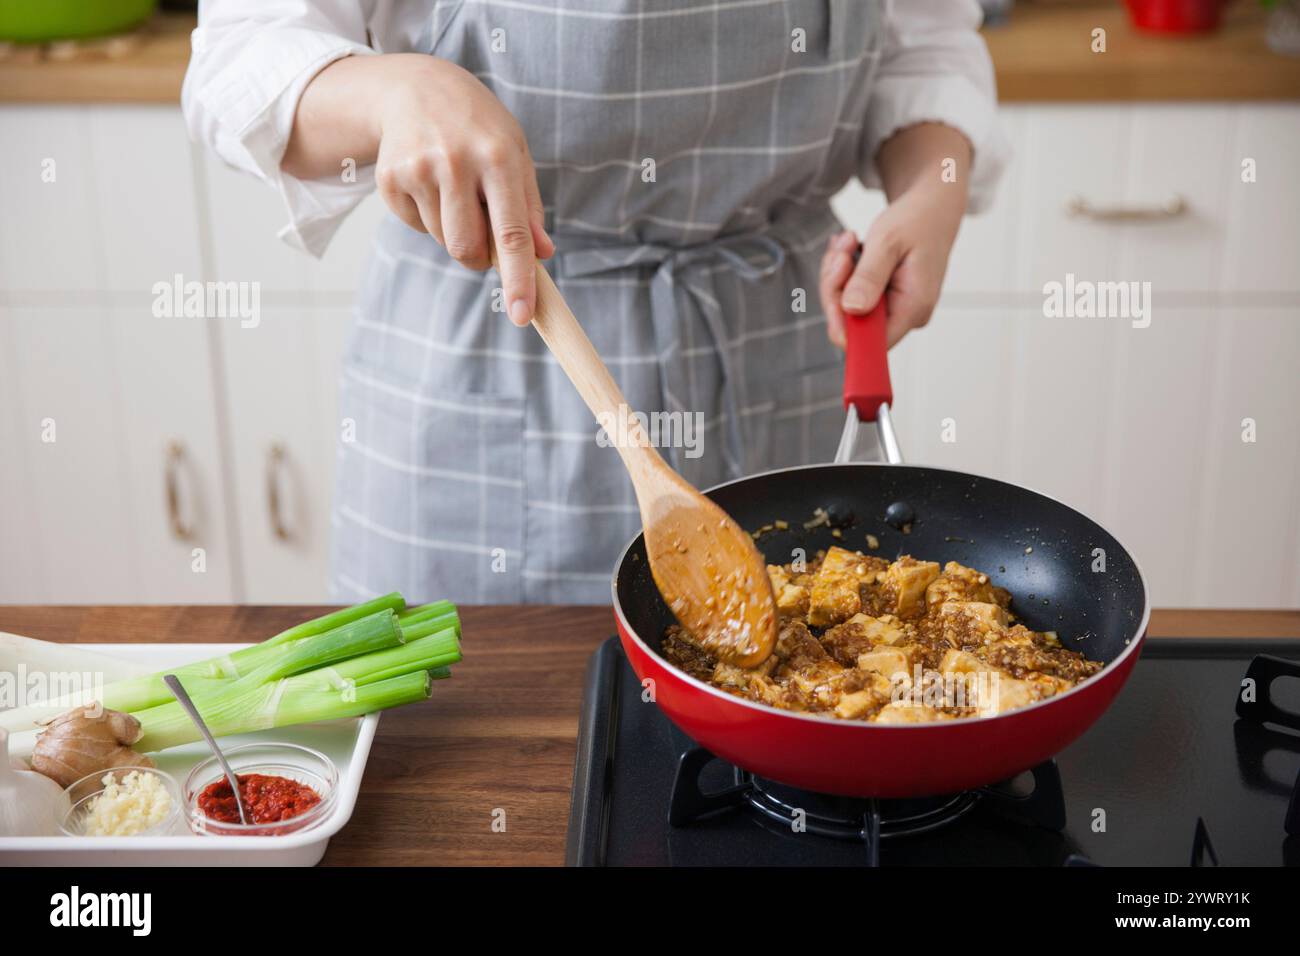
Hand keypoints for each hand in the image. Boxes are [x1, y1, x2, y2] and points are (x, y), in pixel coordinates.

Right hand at [292, 54, 553, 325]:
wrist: (416, 89)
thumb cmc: (479, 127)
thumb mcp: (515, 154)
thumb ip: (529, 207)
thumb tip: (542, 255)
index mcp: (498, 157)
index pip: (511, 233)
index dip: (518, 279)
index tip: (522, 315)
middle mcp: (456, 162)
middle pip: (467, 250)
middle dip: (480, 258)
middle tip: (485, 235)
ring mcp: (417, 170)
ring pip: (443, 242)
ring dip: (455, 232)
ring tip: (456, 191)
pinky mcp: (389, 179)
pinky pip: (417, 227)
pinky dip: (429, 218)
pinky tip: (431, 184)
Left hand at [820, 122, 970, 348]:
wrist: (932, 209)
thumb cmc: (917, 221)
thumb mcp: (888, 242)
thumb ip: (870, 277)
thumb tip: (852, 309)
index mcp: (913, 308)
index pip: (869, 343)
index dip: (842, 321)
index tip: (836, 282)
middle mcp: (905, 316)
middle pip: (849, 325)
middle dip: (836, 286)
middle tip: (843, 251)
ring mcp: (894, 310)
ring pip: (844, 309)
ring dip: (838, 274)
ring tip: (849, 242)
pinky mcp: (884, 301)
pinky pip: (849, 296)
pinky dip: (843, 272)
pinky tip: (850, 249)